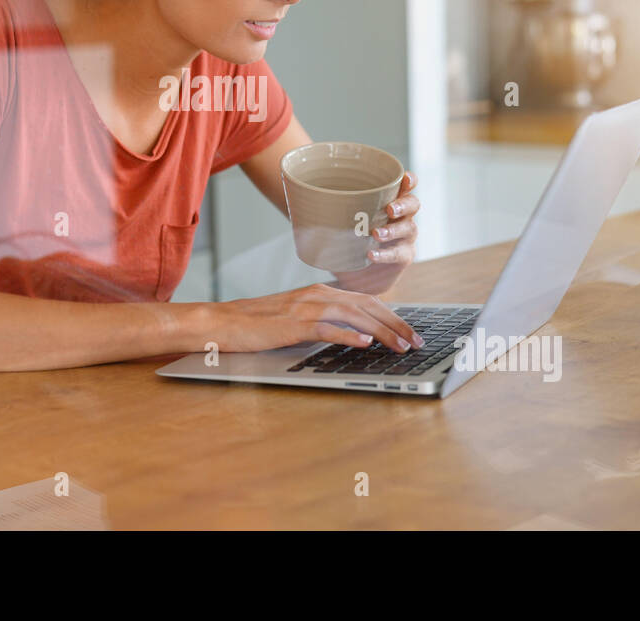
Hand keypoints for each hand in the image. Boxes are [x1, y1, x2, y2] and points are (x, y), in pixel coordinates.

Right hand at [196, 283, 421, 353]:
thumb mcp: (297, 319)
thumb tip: (355, 335)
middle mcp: (316, 295)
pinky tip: (365, 343)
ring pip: (353, 315)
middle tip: (416, 341)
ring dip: (381, 331)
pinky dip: (348, 334)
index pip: (366, 301)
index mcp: (319, 293)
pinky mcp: (292, 324)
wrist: (223, 322)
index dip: (392, 316)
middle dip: (396, 323)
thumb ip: (324, 322)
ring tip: (400, 345)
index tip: (410, 332)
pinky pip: (326, 327)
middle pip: (367, 305)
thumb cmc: (258, 325)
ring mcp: (304, 308)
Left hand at [331, 171, 419, 295]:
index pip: (406, 186)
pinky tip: (371, 254)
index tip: (403, 178)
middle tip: (389, 208)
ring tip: (376, 233)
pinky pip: (399, 254)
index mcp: (390, 201)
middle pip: (414, 205)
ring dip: (393, 230)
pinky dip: (384, 254)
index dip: (408, 180)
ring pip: (409, 229)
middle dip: (404, 204)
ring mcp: (405, 238)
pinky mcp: (403, 257)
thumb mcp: (336, 219)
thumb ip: (323, 204)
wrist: (355, 275)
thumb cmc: (346, 239)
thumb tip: (291, 188)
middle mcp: (402, 217)